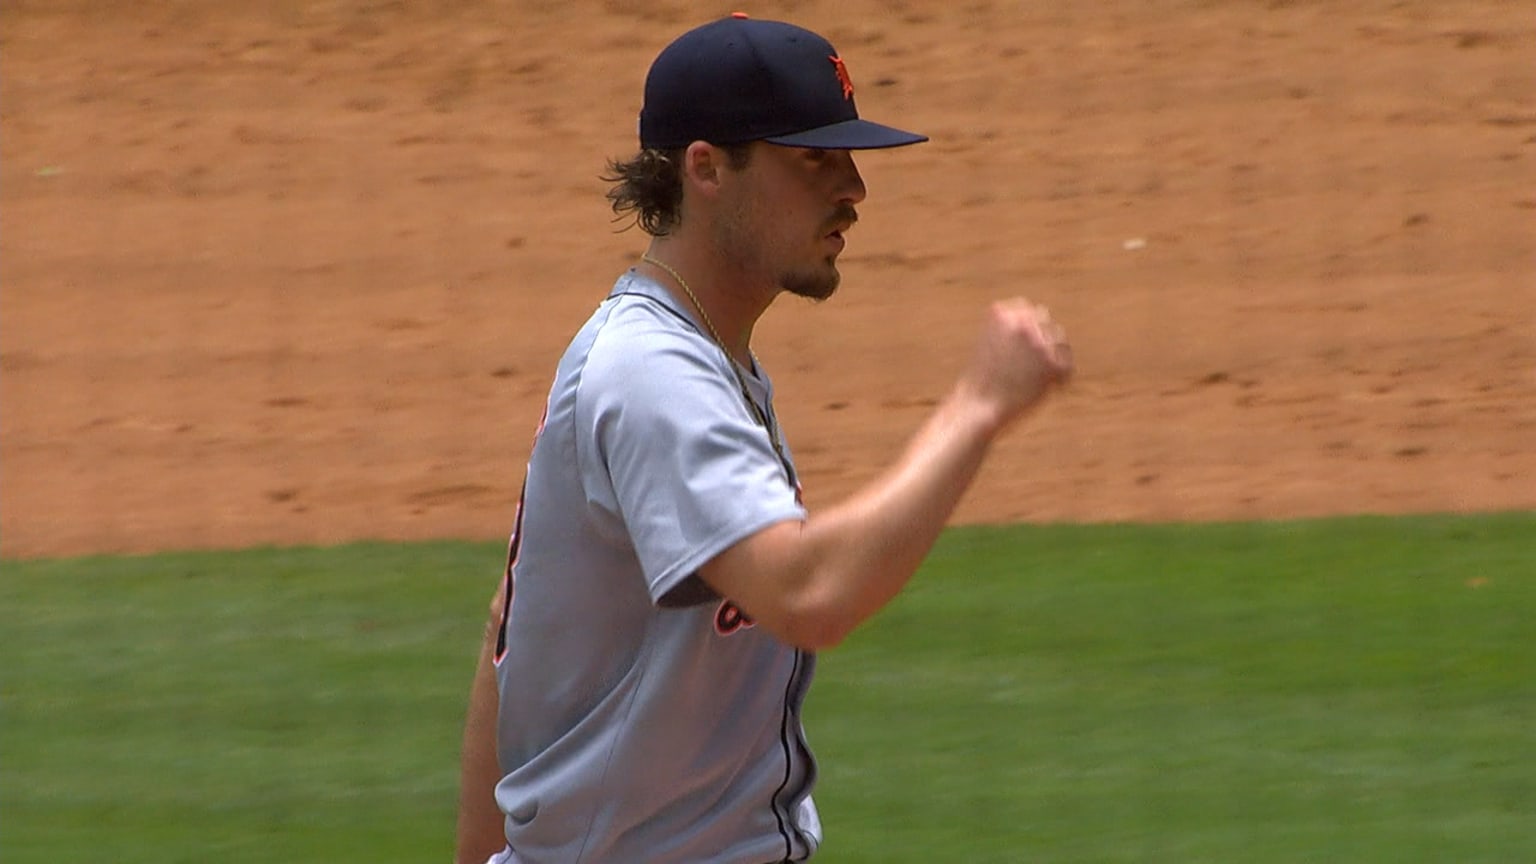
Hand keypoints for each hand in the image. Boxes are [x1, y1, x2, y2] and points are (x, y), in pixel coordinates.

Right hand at [959, 299, 1072, 430]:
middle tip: (1029, 365)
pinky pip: (1066, 368)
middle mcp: (1022, 322)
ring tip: (1036, 379)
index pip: (1026, 308)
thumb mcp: (989, 344)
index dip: (1026, 327)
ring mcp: (1038, 343)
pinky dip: (1060, 380)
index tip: (1020, 347)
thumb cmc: (980, 381)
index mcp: (1001, 313)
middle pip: (1045, 320)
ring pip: (1060, 341)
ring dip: (1052, 357)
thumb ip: (1012, 330)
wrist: (977, 406)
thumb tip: (1043, 323)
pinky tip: (1046, 390)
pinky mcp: (1051, 365)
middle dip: (1040, 339)